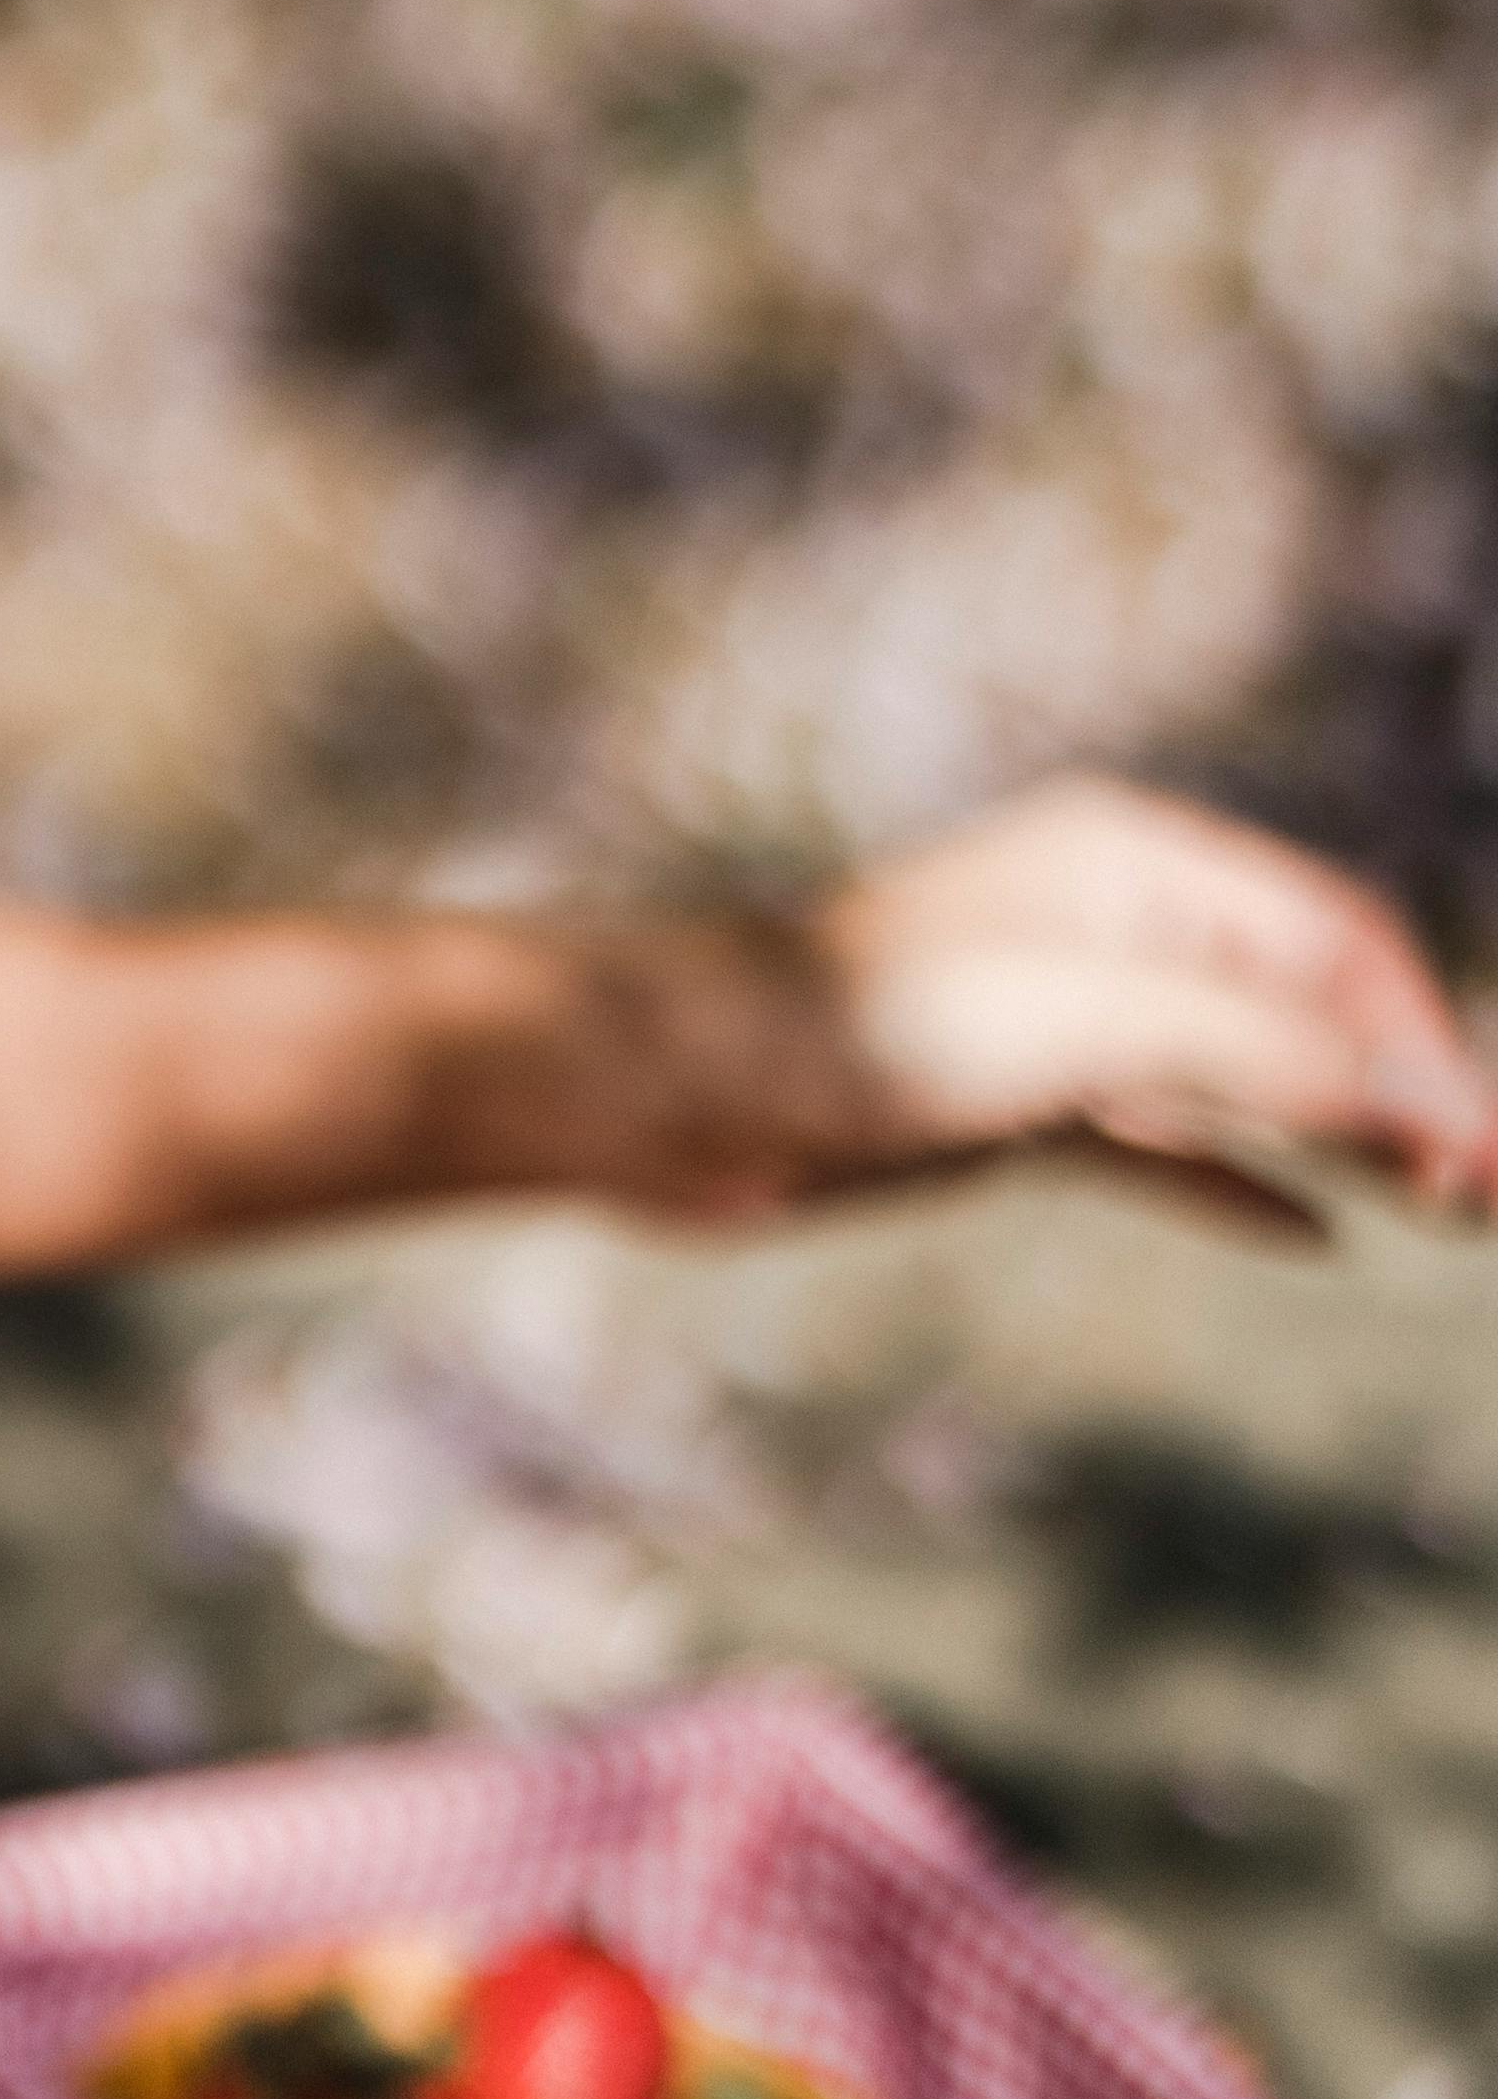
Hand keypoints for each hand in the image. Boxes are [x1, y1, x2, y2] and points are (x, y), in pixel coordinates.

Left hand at [787, 775, 1497, 1233]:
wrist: (682, 1084)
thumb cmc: (866, 1025)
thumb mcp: (1085, 1026)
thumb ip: (1255, 1048)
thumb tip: (1417, 1101)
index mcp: (1133, 863)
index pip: (1335, 939)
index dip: (1426, 1041)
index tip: (1485, 1156)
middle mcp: (1112, 925)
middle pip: (1308, 997)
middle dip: (1412, 1082)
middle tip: (1495, 1192)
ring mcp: (1069, 1018)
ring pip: (1252, 1073)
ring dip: (1354, 1131)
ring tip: (1459, 1205)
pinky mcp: (1020, 1106)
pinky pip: (1172, 1142)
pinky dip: (1251, 1181)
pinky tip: (1323, 1235)